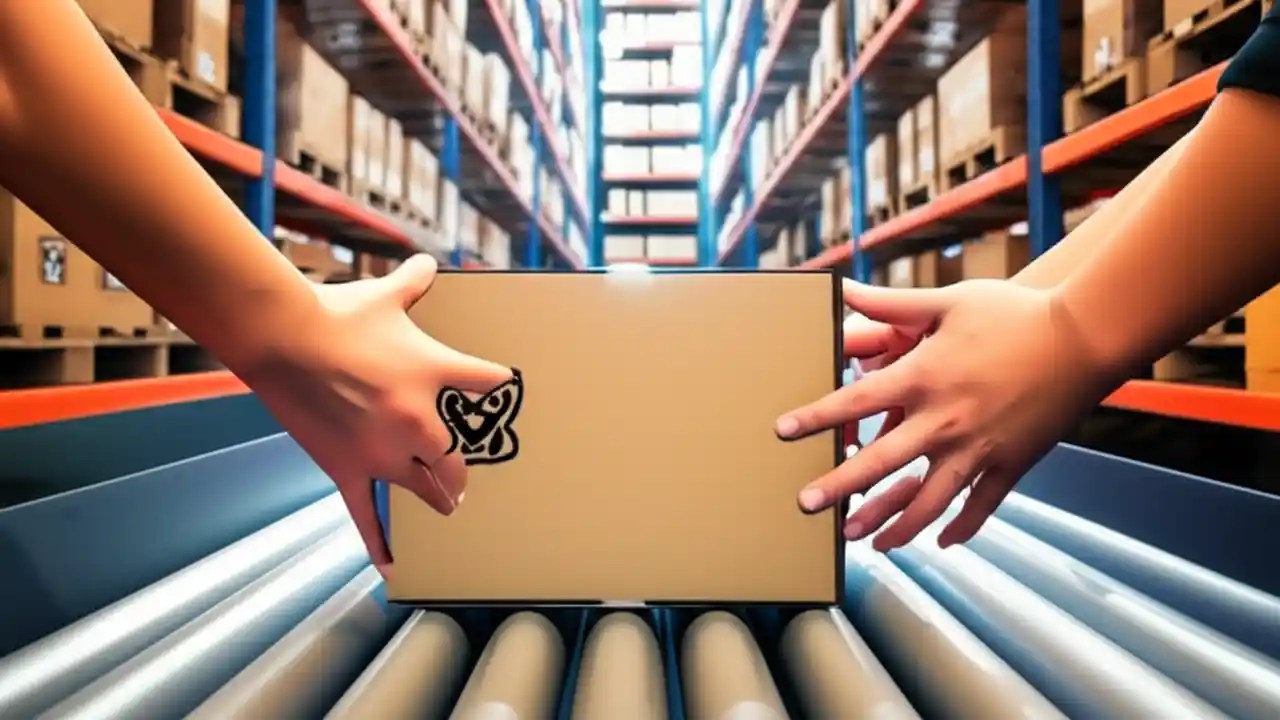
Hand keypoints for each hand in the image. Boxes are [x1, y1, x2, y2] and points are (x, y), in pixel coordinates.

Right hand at [239, 255, 511, 576]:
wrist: (285, 337)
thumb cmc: (337, 313)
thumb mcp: (386, 294)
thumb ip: (414, 281)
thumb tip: (429, 262)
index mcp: (435, 372)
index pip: (488, 384)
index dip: (498, 387)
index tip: (501, 390)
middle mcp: (419, 419)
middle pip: (460, 457)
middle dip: (464, 467)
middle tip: (466, 472)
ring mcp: (384, 450)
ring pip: (427, 489)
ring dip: (440, 497)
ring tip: (446, 502)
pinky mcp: (349, 468)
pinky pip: (368, 515)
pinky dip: (381, 543)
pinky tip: (394, 566)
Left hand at [777, 279, 1116, 550]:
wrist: (1086, 337)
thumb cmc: (1015, 312)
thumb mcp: (949, 302)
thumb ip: (892, 304)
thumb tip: (844, 290)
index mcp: (924, 378)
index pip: (855, 403)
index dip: (816, 418)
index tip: (783, 433)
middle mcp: (946, 420)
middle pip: (881, 462)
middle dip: (840, 487)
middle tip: (807, 507)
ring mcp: (979, 447)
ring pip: (928, 499)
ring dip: (893, 523)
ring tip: (865, 541)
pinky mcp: (1011, 463)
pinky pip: (981, 506)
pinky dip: (960, 527)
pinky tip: (938, 542)